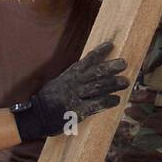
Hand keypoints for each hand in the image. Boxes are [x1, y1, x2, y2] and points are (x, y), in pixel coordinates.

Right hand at [13, 42, 128, 140]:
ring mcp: (75, 97)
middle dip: (111, 67)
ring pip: (98, 87)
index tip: (111, 45)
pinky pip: (96, 104)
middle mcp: (73, 84)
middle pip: (95, 72)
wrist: (36, 117)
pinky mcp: (77, 111)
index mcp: (69, 75)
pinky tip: (116, 100)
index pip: (87, 60)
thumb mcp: (59, 82)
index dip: (99, 52)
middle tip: (123, 63)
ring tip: (125, 81)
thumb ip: (73, 76)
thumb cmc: (49, 99)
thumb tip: (90, 68)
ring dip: (113, 83)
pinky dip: (107, 101)